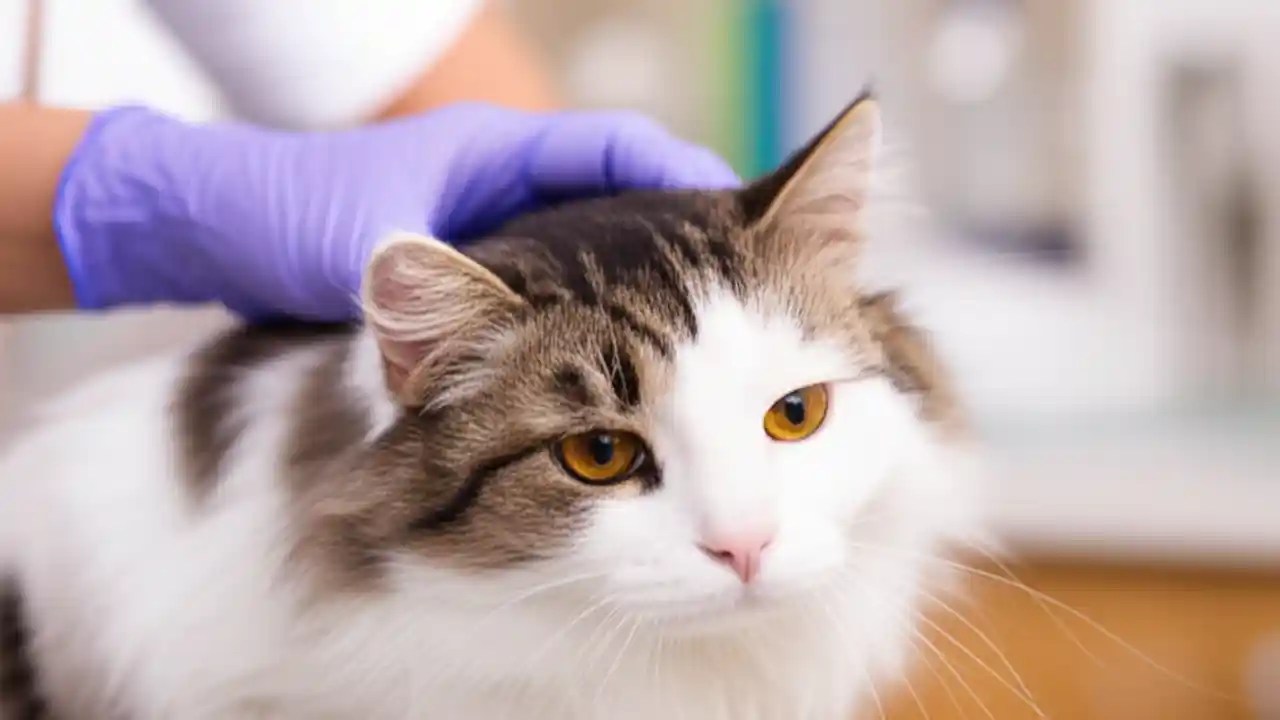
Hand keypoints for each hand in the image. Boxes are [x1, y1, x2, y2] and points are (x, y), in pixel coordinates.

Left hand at [54, 104, 738, 319]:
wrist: (210, 226)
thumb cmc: (273, 214)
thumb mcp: (349, 245)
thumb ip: (414, 292)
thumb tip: (475, 349)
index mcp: (490, 151)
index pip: (614, 148)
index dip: (682, 180)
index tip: (736, 219)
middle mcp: (504, 184)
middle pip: (625, 198)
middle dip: (687, 240)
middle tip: (749, 286)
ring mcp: (496, 226)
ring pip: (598, 247)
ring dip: (647, 283)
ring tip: (708, 334)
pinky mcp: (478, 271)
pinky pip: (558, 291)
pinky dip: (595, 320)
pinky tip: (624, 367)